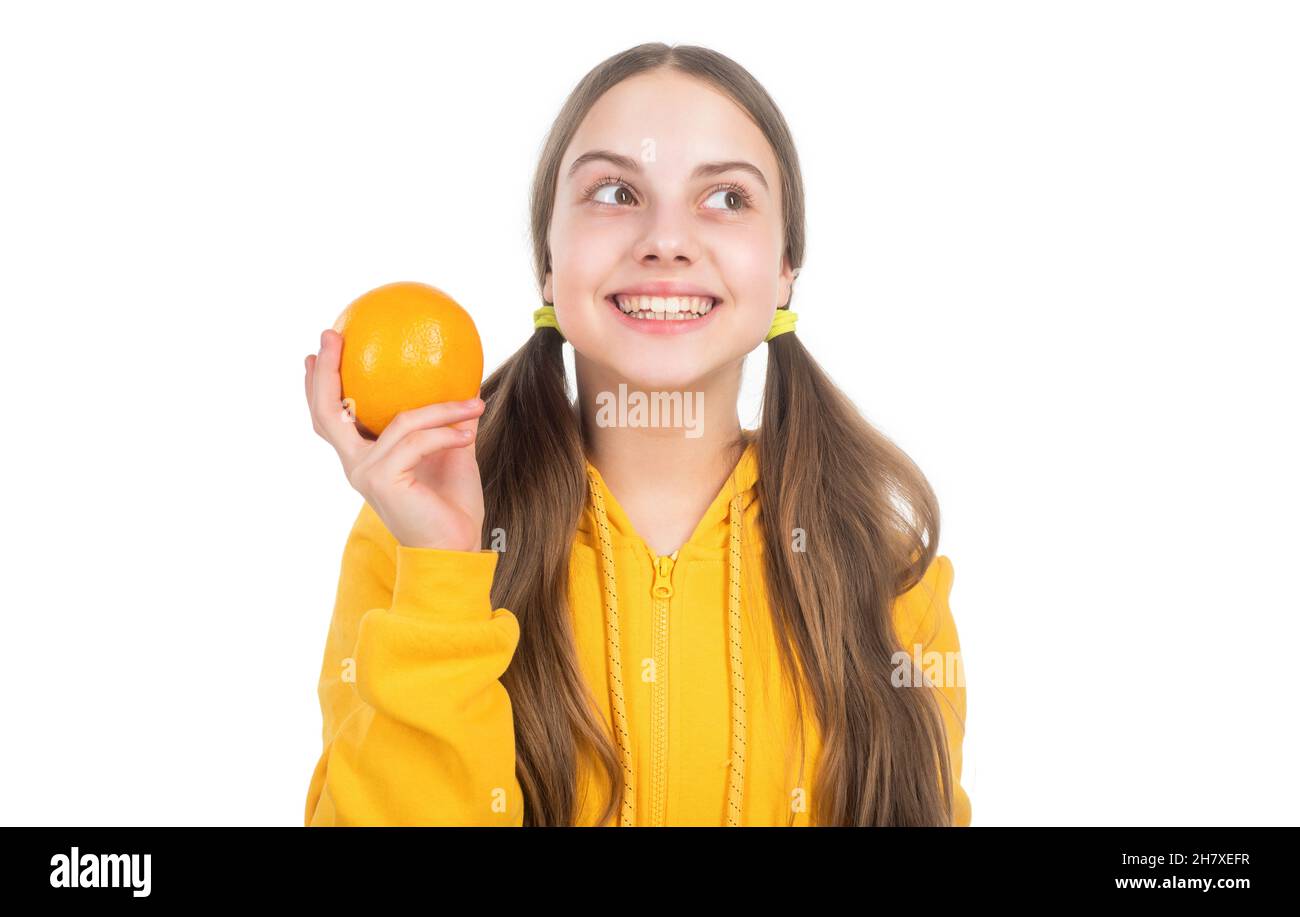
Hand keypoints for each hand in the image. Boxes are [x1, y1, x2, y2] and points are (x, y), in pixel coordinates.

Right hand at [305, 329, 485, 551]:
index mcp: (365, 458)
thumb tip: (458, 384)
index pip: (330, 417)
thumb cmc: (451, 506)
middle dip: (325, 371)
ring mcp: (365, 473)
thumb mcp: (447, 454)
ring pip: (401, 421)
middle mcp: (356, 464)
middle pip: (325, 412)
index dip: (319, 383)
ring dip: (443, 409)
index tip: (320, 347)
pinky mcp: (383, 480)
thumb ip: (440, 423)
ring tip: (474, 403)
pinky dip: (447, 433)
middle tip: (332, 336)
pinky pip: (416, 441)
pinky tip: (470, 431)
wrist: (455, 549)